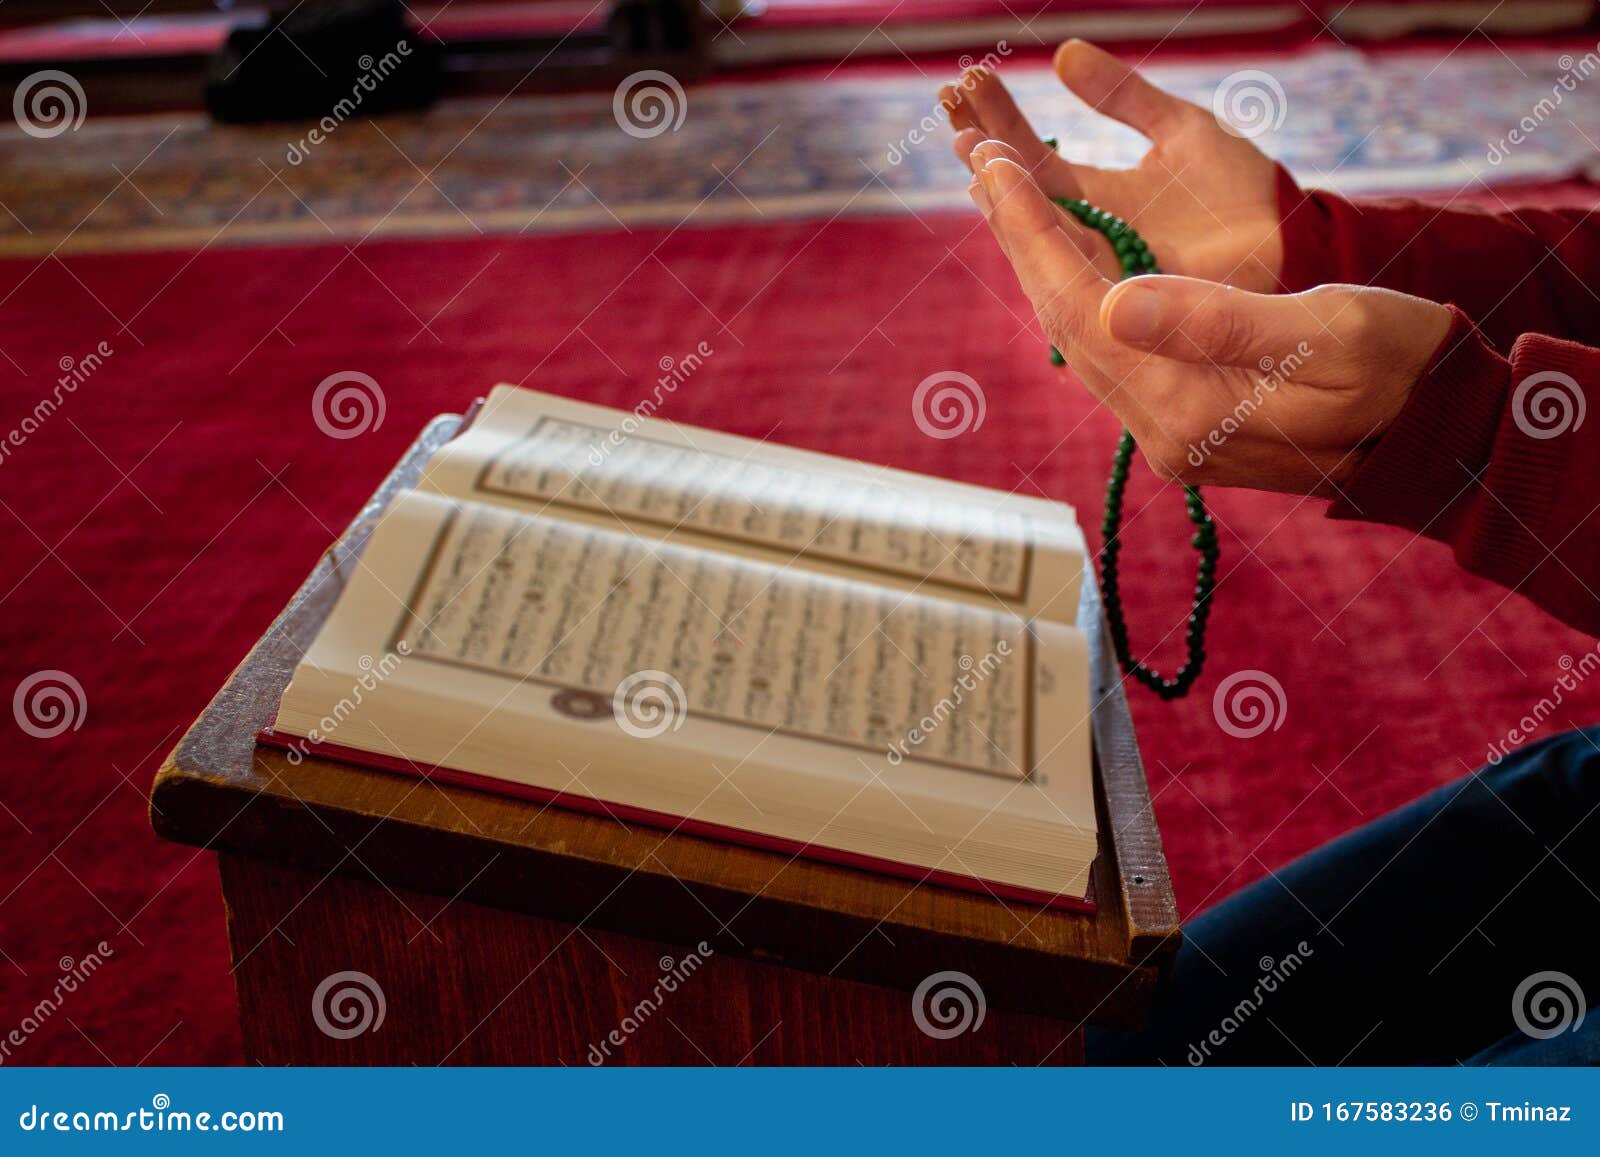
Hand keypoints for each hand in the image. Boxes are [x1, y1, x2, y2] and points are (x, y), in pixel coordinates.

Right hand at [942, 40, 1283, 292]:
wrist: (1287, 242)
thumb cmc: (1241, 191)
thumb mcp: (1178, 128)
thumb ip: (1122, 97)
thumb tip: (1064, 54)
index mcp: (1098, 193)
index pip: (1033, 154)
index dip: (1001, 116)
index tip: (972, 76)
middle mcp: (1085, 228)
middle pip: (1017, 185)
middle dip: (980, 141)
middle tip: (948, 101)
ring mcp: (1093, 259)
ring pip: (1027, 217)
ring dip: (994, 176)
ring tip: (964, 138)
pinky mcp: (1109, 285)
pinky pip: (1060, 252)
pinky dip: (1029, 219)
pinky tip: (1000, 188)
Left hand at [967, 145, 1451, 496]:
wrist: (1441, 439)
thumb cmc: (1406, 372)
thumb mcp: (1329, 329)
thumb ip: (1217, 321)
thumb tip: (1113, 305)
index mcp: (1192, 411)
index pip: (1082, 309)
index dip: (1033, 233)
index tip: (994, 167)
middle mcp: (1164, 435)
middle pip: (1065, 324)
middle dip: (1022, 241)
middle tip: (982, 165)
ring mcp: (1170, 437)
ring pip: (1081, 339)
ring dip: (1044, 266)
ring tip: (1009, 197)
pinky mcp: (1184, 426)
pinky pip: (1109, 351)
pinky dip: (1080, 293)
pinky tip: (1067, 252)